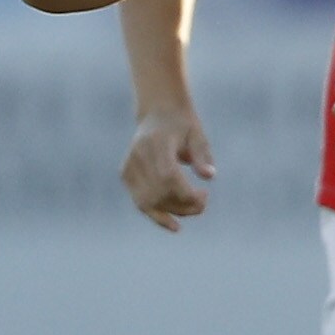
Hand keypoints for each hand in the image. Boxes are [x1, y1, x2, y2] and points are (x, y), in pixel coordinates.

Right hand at [122, 105, 215, 231]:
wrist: (158, 111)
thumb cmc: (183, 124)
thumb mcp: (197, 134)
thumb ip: (202, 155)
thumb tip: (209, 176)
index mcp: (157, 141)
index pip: (168, 176)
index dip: (186, 193)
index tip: (205, 195)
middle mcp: (139, 154)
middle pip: (158, 192)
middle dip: (183, 206)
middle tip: (204, 203)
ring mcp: (129, 165)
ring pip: (147, 201)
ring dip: (172, 212)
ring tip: (194, 209)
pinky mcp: (125, 174)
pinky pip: (140, 201)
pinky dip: (157, 214)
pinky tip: (173, 223)